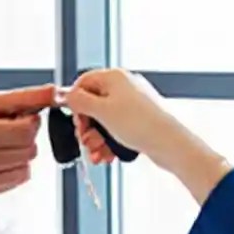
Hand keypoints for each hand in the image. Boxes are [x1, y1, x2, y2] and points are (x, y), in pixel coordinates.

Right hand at [0, 85, 54, 203]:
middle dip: (25, 139)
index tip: (18, 118)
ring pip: (26, 167)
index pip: (26, 132)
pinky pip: (16, 181)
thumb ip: (22, 99)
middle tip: (5, 132)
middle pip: (29, 150)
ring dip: (20, 155)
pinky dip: (12, 169)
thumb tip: (55, 92)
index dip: (29, 123)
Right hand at [63, 69, 231, 203]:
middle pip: (93, 104)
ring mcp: (134, 103)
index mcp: (114, 77)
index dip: (74, 103)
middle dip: (87, 127)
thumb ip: (78, 101)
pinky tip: (108, 155)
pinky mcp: (141, 119)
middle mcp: (124, 86)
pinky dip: (110, 142)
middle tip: (86, 142)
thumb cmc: (139, 124)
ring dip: (96, 139)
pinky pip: (118, 129)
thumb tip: (63, 93)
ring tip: (98, 154)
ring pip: (104, 120)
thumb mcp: (101, 111)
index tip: (74, 121)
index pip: (83, 82)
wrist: (171, 143)